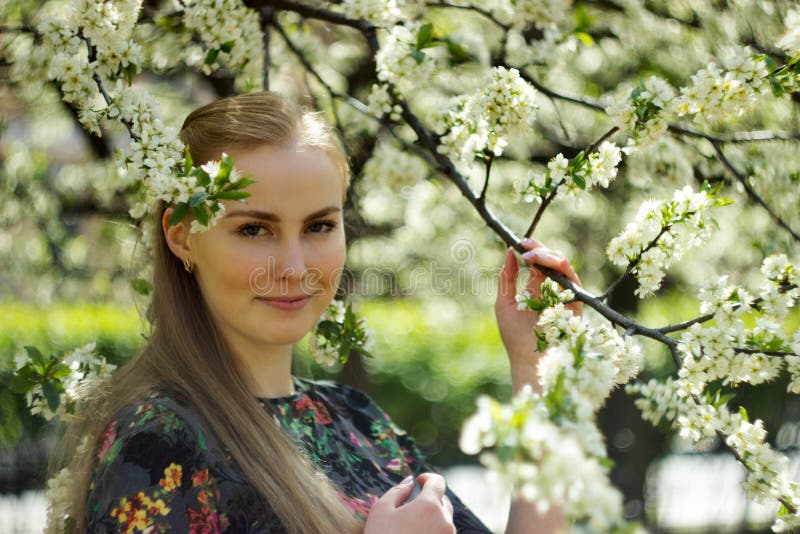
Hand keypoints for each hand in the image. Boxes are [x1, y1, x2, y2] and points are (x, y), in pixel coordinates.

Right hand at [364, 473, 454, 533]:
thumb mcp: (381, 510)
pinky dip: (433, 533)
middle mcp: (445, 522)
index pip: (438, 482)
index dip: (428, 478)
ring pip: (445, 521)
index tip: (420, 481)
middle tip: (411, 507)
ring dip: (432, 519)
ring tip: (411, 528)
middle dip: (430, 500)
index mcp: (429, 506)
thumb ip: (398, 491)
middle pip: (443, 502)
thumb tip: (410, 482)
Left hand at [495, 238, 581, 365]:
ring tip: (532, 255)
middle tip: (526, 244)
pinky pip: (572, 280)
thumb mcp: (504, 303)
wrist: (529, 361)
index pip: (538, 264)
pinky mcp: (575, 304)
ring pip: (563, 267)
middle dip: (540, 249)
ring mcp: (564, 297)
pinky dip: (560, 268)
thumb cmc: (515, 336)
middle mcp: (552, 292)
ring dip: (548, 256)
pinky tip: (544, 264)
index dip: (531, 250)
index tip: (520, 242)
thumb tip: (510, 251)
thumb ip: (507, 278)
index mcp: (536, 291)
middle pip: (552, 262)